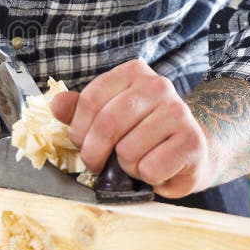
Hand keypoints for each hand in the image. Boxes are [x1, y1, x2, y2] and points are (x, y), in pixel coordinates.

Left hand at [50, 60, 217, 197]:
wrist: (193, 151)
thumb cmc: (144, 135)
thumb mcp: (109, 117)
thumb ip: (80, 109)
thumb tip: (56, 104)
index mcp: (133, 72)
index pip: (91, 99)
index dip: (79, 129)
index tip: (81, 143)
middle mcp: (158, 85)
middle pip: (108, 123)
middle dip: (95, 153)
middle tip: (99, 163)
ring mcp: (178, 111)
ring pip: (129, 150)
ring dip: (126, 167)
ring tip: (137, 162)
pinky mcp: (192, 140)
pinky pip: (151, 168)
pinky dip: (148, 177)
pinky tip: (157, 168)